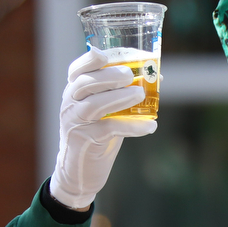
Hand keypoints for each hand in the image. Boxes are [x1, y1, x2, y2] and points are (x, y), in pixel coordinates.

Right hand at [51, 47, 157, 210]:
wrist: (78, 172)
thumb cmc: (95, 136)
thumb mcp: (105, 112)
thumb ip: (122, 94)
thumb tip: (157, 76)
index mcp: (73, 93)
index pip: (77, 70)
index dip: (89, 59)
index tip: (104, 54)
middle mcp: (70, 105)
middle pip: (86, 83)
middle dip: (109, 76)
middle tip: (129, 75)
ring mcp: (76, 123)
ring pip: (95, 104)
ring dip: (119, 97)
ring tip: (140, 94)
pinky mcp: (86, 141)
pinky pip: (110, 129)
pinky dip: (132, 127)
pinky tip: (150, 126)